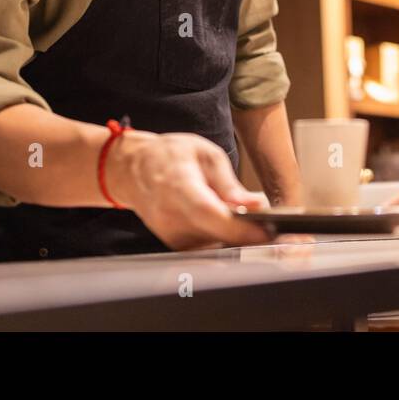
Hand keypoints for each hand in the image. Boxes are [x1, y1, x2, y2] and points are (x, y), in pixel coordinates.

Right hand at [108, 130, 270, 250]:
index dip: (238, 227)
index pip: (209, 213)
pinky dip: (219, 235)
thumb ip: (229, 183)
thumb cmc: (169, 156)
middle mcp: (170, 214)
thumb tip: (255, 204)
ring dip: (233, 233)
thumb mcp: (205, 154)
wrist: (133, 169)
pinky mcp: (173, 243)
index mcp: (178, 185)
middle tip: (265, 222)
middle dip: (245, 232)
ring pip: (213, 242)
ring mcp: (169, 233)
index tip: (265, 231)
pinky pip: (205, 244)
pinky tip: (222, 220)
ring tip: (241, 215)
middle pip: (215, 234)